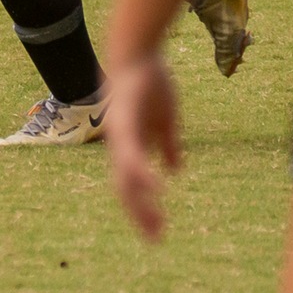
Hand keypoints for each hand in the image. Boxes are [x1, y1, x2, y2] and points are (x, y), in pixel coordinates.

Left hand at [105, 55, 182, 240]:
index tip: (158, 231)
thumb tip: (175, 171)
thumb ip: (167, 145)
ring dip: (139, 202)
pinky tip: (154, 189)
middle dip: (140, 215)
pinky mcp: (124, 122)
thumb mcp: (164, 119)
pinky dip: (140, 173)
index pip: (130, 185)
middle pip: (124, 188)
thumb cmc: (149, 82)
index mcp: (127, 145)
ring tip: (155, 224)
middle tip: (156, 240)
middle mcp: (118, 144)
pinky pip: (130, 153)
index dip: (141, 208)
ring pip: (124, 176)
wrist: (137, 52)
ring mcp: (119, 134)